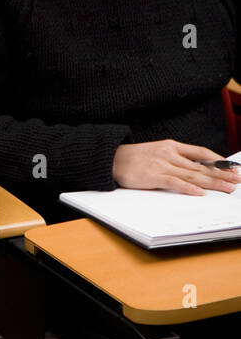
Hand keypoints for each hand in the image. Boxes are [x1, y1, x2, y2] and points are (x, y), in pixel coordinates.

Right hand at [112, 140, 240, 195]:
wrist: (110, 159)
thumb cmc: (132, 158)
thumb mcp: (156, 152)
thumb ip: (175, 159)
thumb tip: (197, 170)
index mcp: (171, 146)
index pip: (201, 153)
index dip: (219, 161)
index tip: (232, 168)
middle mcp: (169, 154)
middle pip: (201, 166)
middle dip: (221, 175)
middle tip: (236, 181)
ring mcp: (161, 164)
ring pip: (193, 174)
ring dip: (212, 183)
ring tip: (227, 188)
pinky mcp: (152, 176)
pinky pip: (175, 182)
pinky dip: (189, 188)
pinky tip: (200, 193)